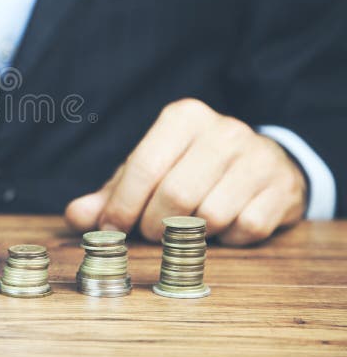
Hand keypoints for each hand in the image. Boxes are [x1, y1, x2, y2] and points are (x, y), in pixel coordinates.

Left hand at [64, 98, 305, 244]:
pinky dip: (227, 239)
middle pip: (176, 195)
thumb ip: (111, 193)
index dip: (123, 205)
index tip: (111, 228)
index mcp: (183, 118)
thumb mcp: (149, 171)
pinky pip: (245, 228)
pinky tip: (222, 228)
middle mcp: (223, 130)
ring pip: (211, 215)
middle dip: (154, 224)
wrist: (262, 163)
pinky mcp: (281, 188)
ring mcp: (257, 158)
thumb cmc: (191, 167)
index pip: (144, 166)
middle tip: (148, 232)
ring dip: (191, 234)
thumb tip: (75, 216)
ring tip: (186, 228)